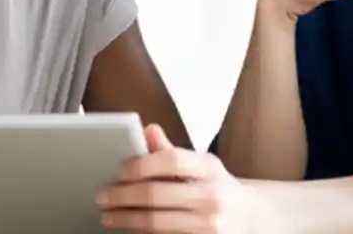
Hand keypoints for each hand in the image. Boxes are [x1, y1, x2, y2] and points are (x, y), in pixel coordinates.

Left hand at [96, 124, 259, 233]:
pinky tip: (130, 228)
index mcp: (209, 168)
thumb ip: (171, 151)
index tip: (119, 170)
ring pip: (157, 223)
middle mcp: (212, 197)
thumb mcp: (201, 164)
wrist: (250, 217)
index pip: (171, 160)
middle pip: (157, 195)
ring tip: (108, 215)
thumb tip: (148, 129)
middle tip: (102, 196)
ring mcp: (210, 225)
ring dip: (126, 219)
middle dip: (122, 196)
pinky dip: (143, 233)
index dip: (141, 164)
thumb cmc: (216, 187)